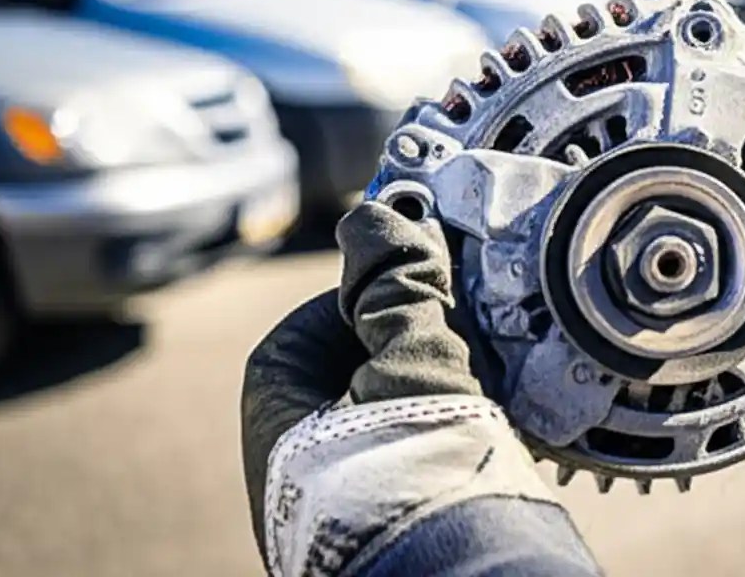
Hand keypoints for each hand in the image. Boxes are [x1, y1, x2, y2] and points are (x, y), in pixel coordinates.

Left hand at [240, 202, 485, 558]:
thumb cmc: (421, 472)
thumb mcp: (416, 356)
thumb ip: (398, 282)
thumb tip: (378, 218)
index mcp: (275, 415)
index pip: (298, 332)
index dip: (354, 300)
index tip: (404, 289)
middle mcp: (288, 466)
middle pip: (338, 375)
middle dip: (395, 345)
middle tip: (447, 338)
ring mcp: (326, 502)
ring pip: (370, 420)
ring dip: (418, 393)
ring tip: (467, 390)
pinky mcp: (369, 525)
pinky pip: (392, 458)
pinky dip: (426, 437)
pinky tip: (469, 437)